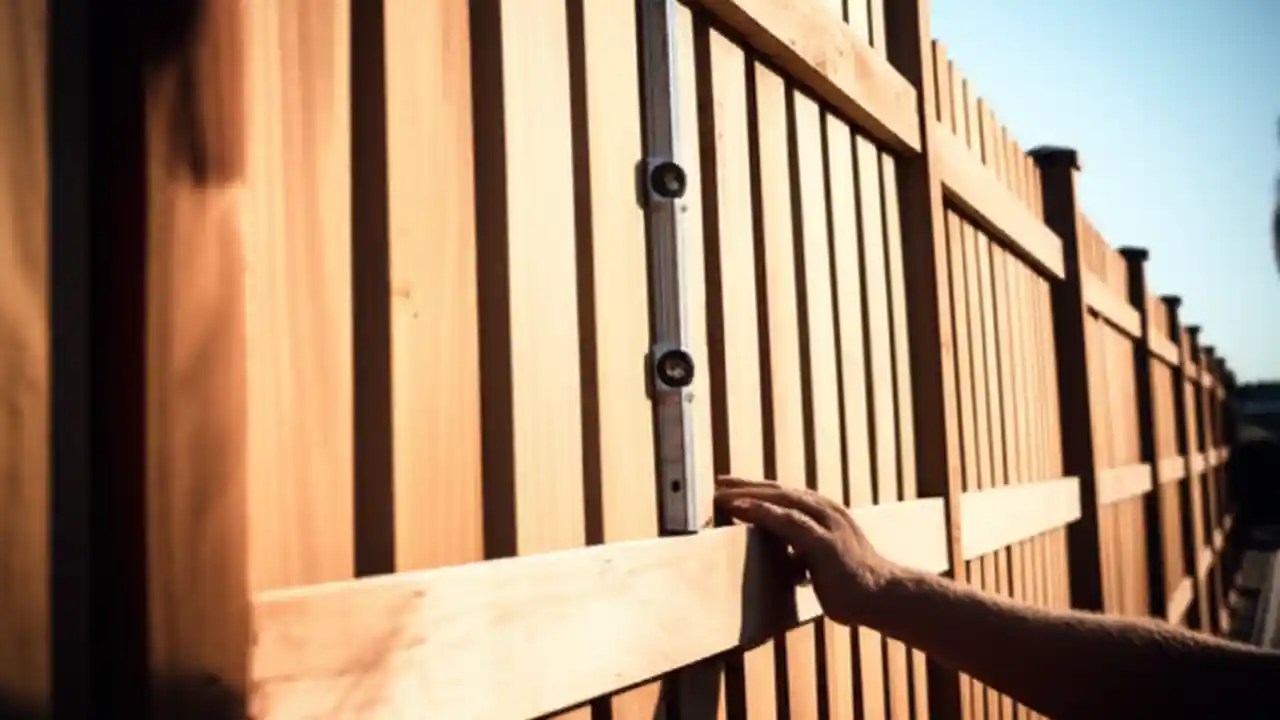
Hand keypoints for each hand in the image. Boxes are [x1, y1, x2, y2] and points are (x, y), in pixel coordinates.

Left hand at [715, 476, 900, 625]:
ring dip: (749, 495)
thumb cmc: (851, 583)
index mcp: (823, 514)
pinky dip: (762, 513)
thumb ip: (803, 553)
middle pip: (778, 491)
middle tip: (717, 483)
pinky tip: (741, 509)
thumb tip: (785, 558)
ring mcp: (826, 524)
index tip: (729, 487)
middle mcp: (825, 511)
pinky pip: (788, 521)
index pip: (784, 495)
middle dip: (746, 485)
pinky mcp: (825, 543)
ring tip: (720, 495)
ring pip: (781, 500)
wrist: (883, 597)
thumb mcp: (821, 561)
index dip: (756, 489)